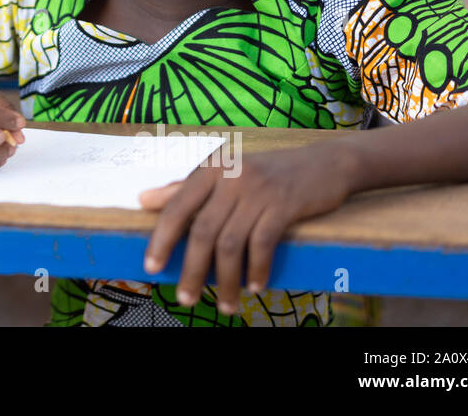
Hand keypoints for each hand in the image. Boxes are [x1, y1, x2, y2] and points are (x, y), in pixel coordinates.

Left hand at [138, 143, 354, 314]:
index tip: (150, 267)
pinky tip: (254, 287)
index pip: (177, 206)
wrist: (324, 162)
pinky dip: (256, 269)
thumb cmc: (267, 172)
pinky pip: (263, 243)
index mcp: (210, 168)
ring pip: (231, 243)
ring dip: (225, 280)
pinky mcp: (284, 204)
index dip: (161, 239)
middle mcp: (230, 177)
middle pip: (202, 231)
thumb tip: (143, 199)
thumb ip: (184, 188)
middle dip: (191, 269)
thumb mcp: (224, 173)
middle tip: (184, 298)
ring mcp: (258, 191)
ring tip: (225, 305)